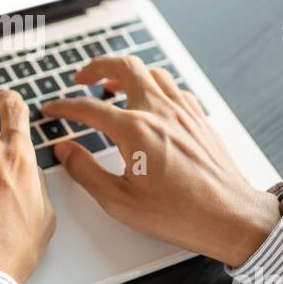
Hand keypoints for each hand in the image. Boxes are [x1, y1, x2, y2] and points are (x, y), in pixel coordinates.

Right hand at [41, 56, 278, 267]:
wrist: (229, 217)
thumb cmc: (179, 213)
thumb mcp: (118, 201)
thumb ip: (85, 171)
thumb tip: (65, 151)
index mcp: (135, 130)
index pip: (88, 107)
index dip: (64, 106)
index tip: (53, 109)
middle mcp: (159, 112)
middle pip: (124, 67)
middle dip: (97, 66)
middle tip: (82, 78)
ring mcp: (183, 112)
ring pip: (152, 72)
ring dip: (128, 74)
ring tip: (113, 86)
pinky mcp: (199, 119)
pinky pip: (175, 89)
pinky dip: (156, 87)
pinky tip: (151, 103)